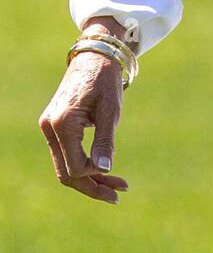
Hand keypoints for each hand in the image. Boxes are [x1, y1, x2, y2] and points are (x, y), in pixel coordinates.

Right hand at [38, 20, 131, 203]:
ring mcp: (49, 127)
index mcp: (63, 123)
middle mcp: (50, 127)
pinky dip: (83, 164)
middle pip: (66, 173)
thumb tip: (104, 170)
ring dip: (89, 178)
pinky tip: (104, 171)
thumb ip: (105, 141)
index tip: (121, 183)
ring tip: (117, 187)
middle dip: (92, 187)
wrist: (94, 56)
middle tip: (118, 196)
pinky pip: (66, 154)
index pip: (76, 167)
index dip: (97, 179)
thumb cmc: (105, 81)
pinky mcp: (55, 126)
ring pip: (65, 166)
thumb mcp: (111, 111)